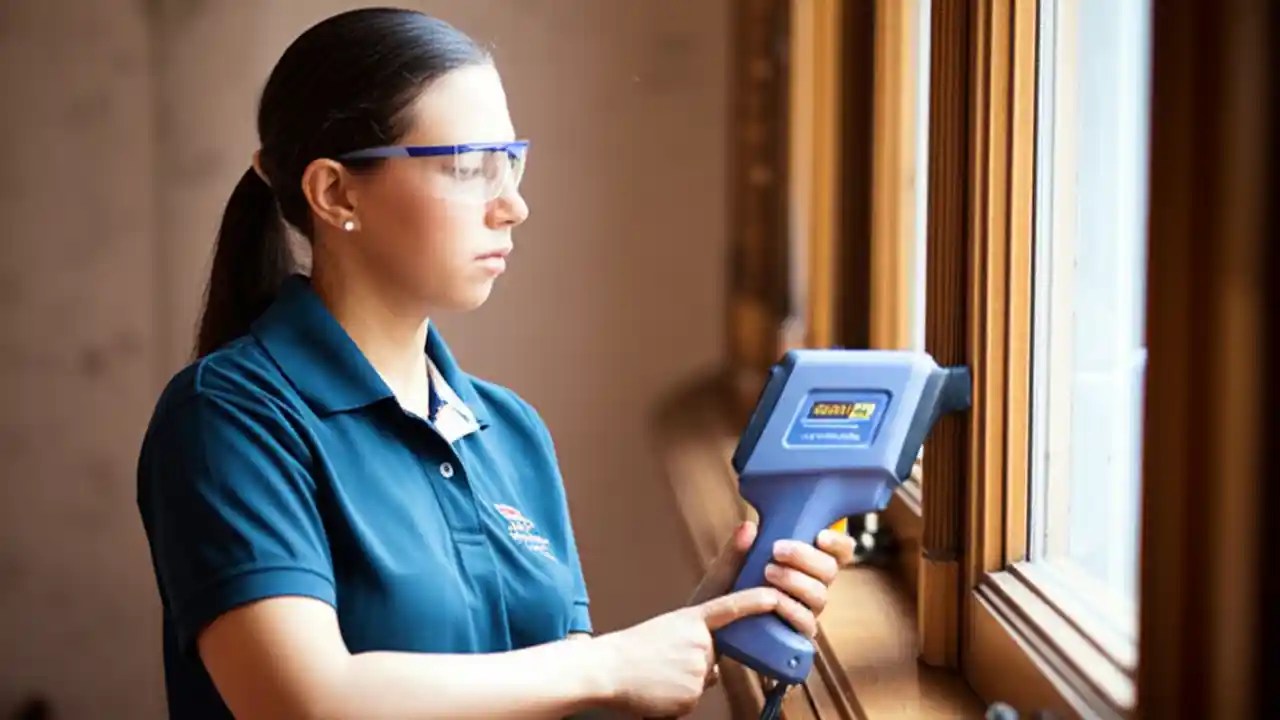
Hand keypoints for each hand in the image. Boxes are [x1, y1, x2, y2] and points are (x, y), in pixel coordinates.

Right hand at [592, 586, 788, 717]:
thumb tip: (712, 667)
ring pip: (702, 679)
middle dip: (694, 660)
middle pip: (713, 655)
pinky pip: (692, 699)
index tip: (776, 597)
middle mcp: (699, 642)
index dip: (756, 601)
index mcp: (690, 619)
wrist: (606, 670)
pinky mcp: (692, 695)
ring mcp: (697, 669)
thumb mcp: (667, 632)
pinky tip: (657, 689)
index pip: (731, 607)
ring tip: (657, 675)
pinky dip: (676, 699)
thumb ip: (694, 640)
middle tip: (663, 659)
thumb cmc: (632, 649)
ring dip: (684, 681)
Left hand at [688, 520, 857, 640]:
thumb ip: (737, 549)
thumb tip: (748, 527)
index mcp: (805, 566)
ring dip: (797, 580)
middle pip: (830, 571)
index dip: (838, 543)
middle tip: (778, 550)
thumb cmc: (726, 595)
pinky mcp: (797, 636)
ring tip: (768, 571)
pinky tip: (776, 601)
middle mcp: (811, 589)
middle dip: (806, 557)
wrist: (712, 634)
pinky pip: (806, 624)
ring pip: (820, 596)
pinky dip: (792, 609)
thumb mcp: (727, 570)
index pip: (839, 553)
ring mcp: (806, 613)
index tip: (819, 535)